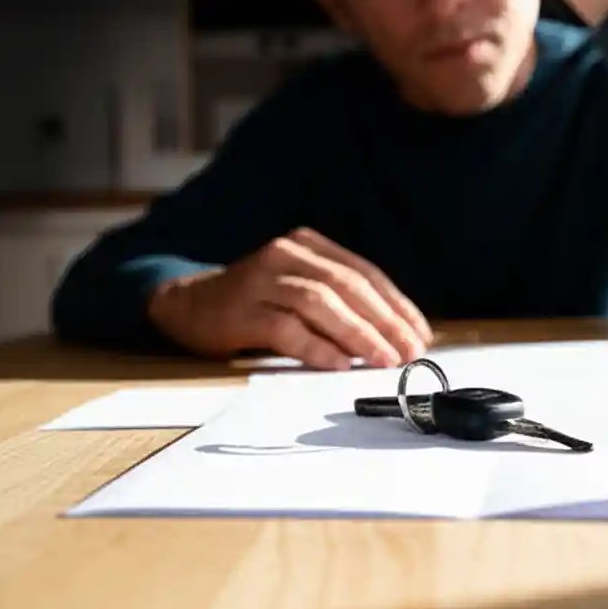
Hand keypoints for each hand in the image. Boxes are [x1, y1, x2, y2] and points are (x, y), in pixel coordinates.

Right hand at [147, 228, 432, 369]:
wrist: (187, 304)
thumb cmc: (254, 302)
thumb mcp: (297, 288)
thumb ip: (338, 303)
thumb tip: (393, 338)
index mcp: (306, 245)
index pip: (363, 272)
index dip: (396, 304)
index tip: (420, 334)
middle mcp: (285, 254)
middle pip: (346, 285)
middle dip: (384, 321)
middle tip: (408, 351)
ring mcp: (260, 280)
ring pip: (320, 303)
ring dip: (357, 333)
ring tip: (382, 359)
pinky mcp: (240, 310)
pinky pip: (285, 328)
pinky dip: (316, 347)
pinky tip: (338, 364)